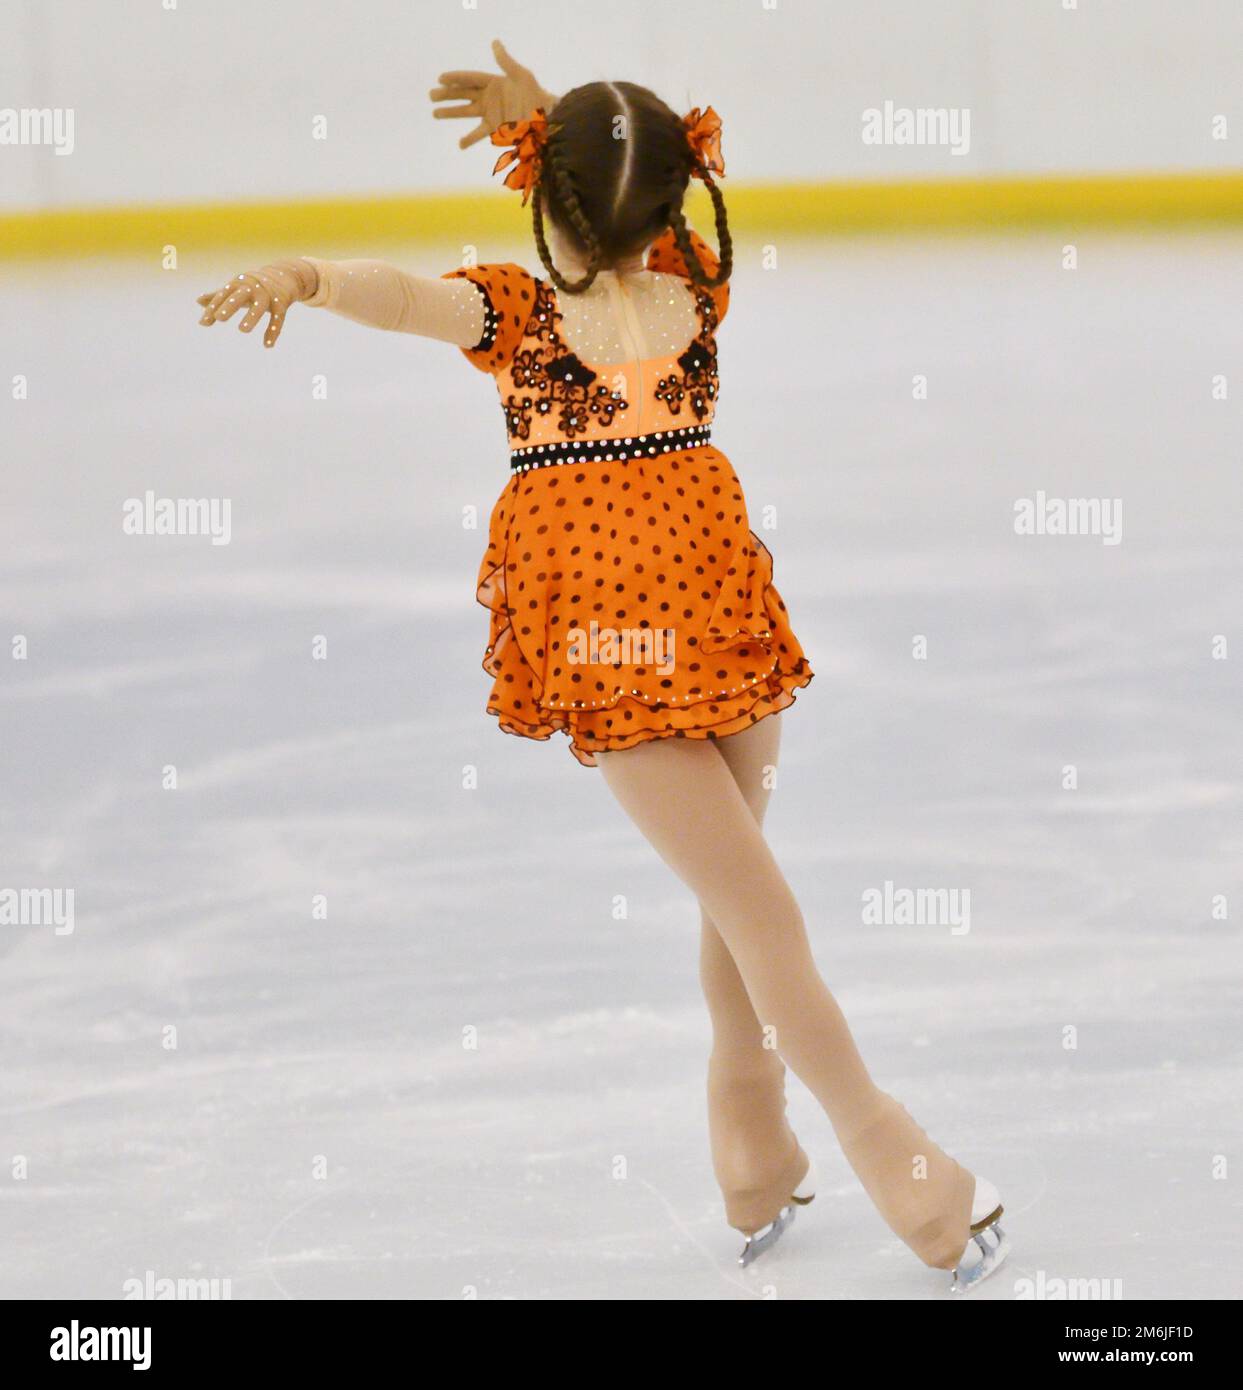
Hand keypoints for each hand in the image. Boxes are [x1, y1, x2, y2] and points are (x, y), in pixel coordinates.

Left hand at [196, 259, 316, 347]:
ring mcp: (267, 296)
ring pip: (259, 307)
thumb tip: (198, 301)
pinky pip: (278, 318)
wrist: (284, 276)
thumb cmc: (254, 286)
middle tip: (219, 317)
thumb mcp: (236, 289)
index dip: (213, 308)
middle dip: (229, 305)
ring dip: (251, 317)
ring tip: (242, 330)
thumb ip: (218, 296)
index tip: (204, 323)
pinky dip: (273, 331)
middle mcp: (252, 288)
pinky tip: (267, 345)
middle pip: (239, 296)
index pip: (223, 296)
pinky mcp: (281, 303)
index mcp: (238, 284)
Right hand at [429, 38, 556, 149]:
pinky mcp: (496, 128)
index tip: (440, 79)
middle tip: (431, 95)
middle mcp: (490, 97)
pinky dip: (469, 139)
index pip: (470, 79)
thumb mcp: (522, 76)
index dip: (456, 78)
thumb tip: (494, 43)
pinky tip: (460, 144)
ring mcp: (491, 113)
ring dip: (451, 113)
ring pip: (466, 112)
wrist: (547, 120)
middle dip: (448, 95)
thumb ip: (506, 62)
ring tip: (435, 114)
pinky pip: (479, 133)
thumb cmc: (537, 96)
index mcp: (495, 82)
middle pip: (464, 94)